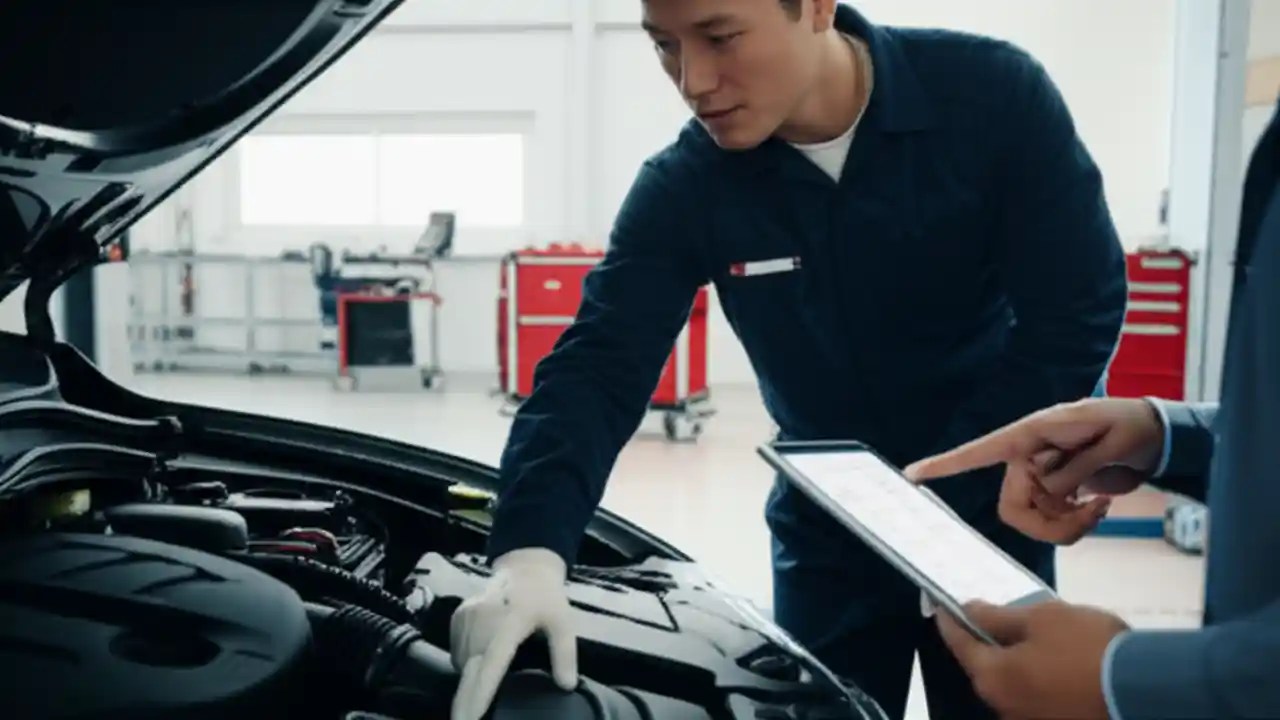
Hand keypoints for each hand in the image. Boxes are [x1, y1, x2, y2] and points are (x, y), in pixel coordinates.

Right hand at [449, 547, 577, 719]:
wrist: (525, 566)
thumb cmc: (546, 597)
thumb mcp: (563, 622)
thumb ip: (564, 653)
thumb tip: (567, 685)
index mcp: (510, 623)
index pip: (491, 665)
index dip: (480, 694)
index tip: (470, 717)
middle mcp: (483, 621)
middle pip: (469, 671)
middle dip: (464, 702)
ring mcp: (467, 617)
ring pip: (463, 662)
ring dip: (470, 680)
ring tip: (483, 688)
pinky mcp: (458, 616)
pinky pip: (457, 650)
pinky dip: (466, 662)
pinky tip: (481, 662)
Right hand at [904, 398, 1165, 543]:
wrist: (1154, 436)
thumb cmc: (1130, 426)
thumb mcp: (1108, 441)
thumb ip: (1073, 466)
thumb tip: (1045, 492)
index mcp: (1032, 435)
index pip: (981, 450)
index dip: (946, 464)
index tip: (912, 474)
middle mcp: (1029, 458)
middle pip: (1012, 505)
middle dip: (1049, 521)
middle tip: (1089, 511)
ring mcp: (1042, 478)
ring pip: (1032, 520)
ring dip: (1068, 525)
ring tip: (1099, 507)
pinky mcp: (1056, 494)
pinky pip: (1051, 523)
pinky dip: (1075, 525)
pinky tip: (1097, 506)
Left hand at [936, 600, 1128, 719]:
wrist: (1143, 689)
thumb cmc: (1086, 646)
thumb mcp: (1041, 618)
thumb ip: (998, 616)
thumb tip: (969, 610)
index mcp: (992, 679)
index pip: (959, 644)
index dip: (951, 620)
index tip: (944, 604)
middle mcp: (1003, 708)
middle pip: (985, 669)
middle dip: (986, 643)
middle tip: (991, 617)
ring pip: (1011, 685)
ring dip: (1013, 662)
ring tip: (1027, 637)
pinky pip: (1035, 696)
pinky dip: (1035, 678)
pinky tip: (1050, 661)